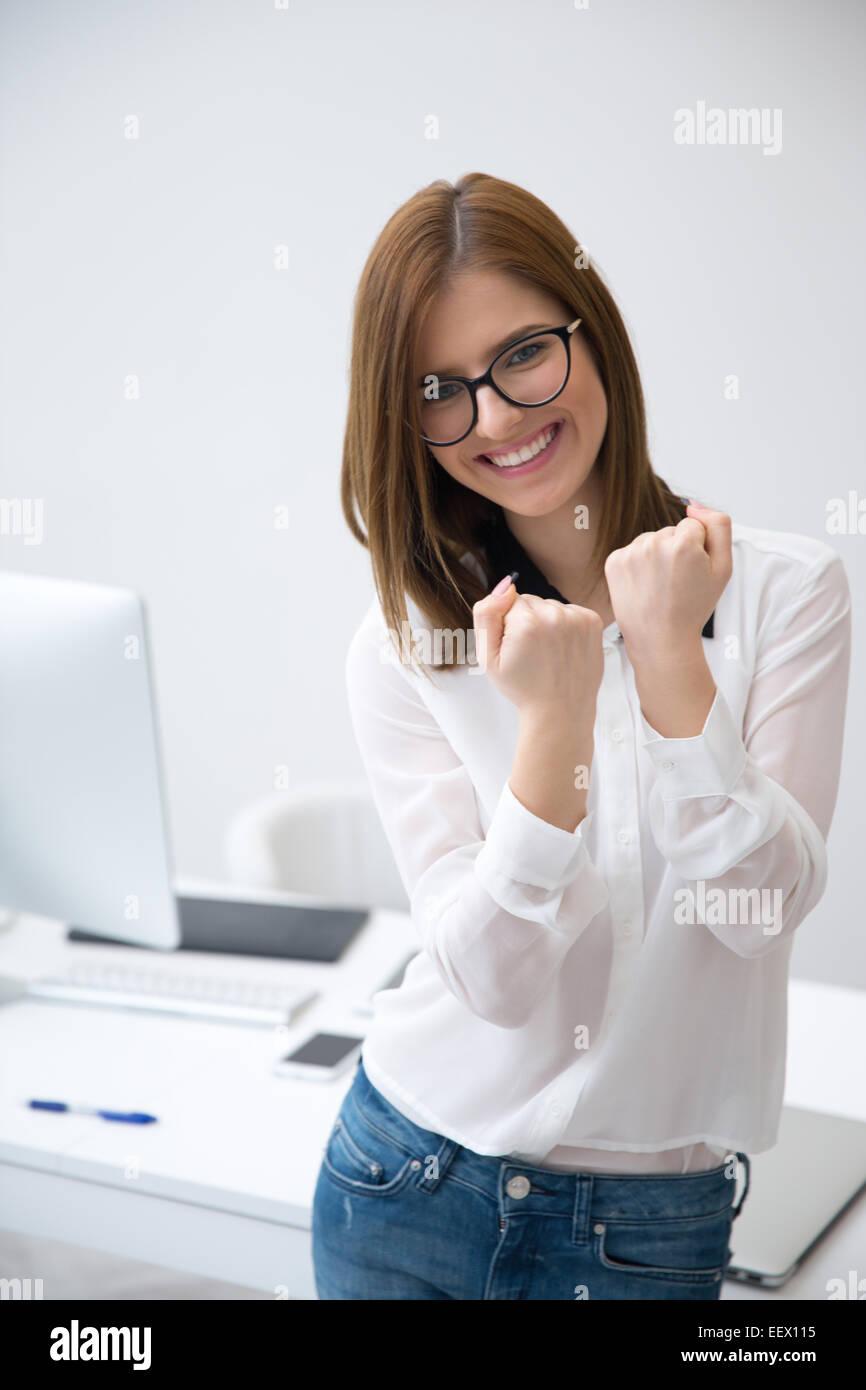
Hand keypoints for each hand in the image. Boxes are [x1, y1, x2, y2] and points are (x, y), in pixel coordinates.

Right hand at [473, 579, 603, 726]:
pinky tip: (563, 649)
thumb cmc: (522, 687)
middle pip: (532, 601)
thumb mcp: (488, 657)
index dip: (508, 624)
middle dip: (528, 620)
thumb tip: (505, 585)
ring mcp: (577, 618)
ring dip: (548, 623)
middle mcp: (555, 616)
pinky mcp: (593, 622)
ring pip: (551, 606)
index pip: (509, 600)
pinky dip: (566, 626)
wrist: (560, 712)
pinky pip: (570, 611)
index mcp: (526, 622)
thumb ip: (486, 614)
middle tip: (531, 653)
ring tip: (548, 653)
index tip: (515, 648)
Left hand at [604, 501, 731, 665]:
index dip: (697, 549)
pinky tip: (644, 586)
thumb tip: (693, 504)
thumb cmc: (694, 606)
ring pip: (651, 540)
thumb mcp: (723, 568)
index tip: (692, 574)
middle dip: (676, 551)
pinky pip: (633, 551)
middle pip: (670, 532)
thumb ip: (719, 526)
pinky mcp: (614, 561)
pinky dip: (638, 565)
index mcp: (684, 543)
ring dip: (656, 557)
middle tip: (676, 584)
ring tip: (660, 586)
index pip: (694, 525)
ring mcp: (630, 552)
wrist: (660, 639)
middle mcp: (654, 542)